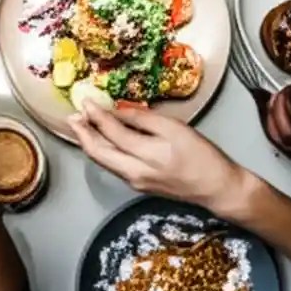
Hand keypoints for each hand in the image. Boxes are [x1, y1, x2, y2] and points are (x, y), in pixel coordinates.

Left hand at [70, 101, 250, 214]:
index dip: (97, 116)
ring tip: (80, 125)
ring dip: (89, 141)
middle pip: (98, 152)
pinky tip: (99, 139)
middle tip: (73, 116)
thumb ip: (144, 119)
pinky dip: (101, 150)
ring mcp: (134, 182)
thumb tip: (119, 109)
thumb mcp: (176, 129)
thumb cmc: (202, 157)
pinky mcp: (137, 185)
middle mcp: (135, 172)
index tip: (86, 101)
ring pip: (102, 161)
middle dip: (82, 133)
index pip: (112, 133)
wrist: (217, 189)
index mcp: (147, 155)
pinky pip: (112, 165)